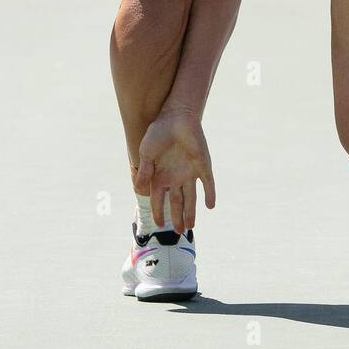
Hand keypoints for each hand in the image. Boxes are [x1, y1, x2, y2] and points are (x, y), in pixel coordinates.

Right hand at [134, 113, 215, 233]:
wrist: (176, 117)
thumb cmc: (158, 133)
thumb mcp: (147, 153)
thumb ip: (145, 171)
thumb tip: (139, 189)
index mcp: (160, 176)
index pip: (159, 199)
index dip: (158, 212)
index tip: (158, 225)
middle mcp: (175, 177)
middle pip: (177, 203)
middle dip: (177, 217)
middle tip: (178, 232)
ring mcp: (189, 172)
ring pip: (191, 197)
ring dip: (191, 212)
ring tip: (191, 226)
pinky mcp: (203, 166)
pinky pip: (207, 183)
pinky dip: (209, 194)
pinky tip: (209, 206)